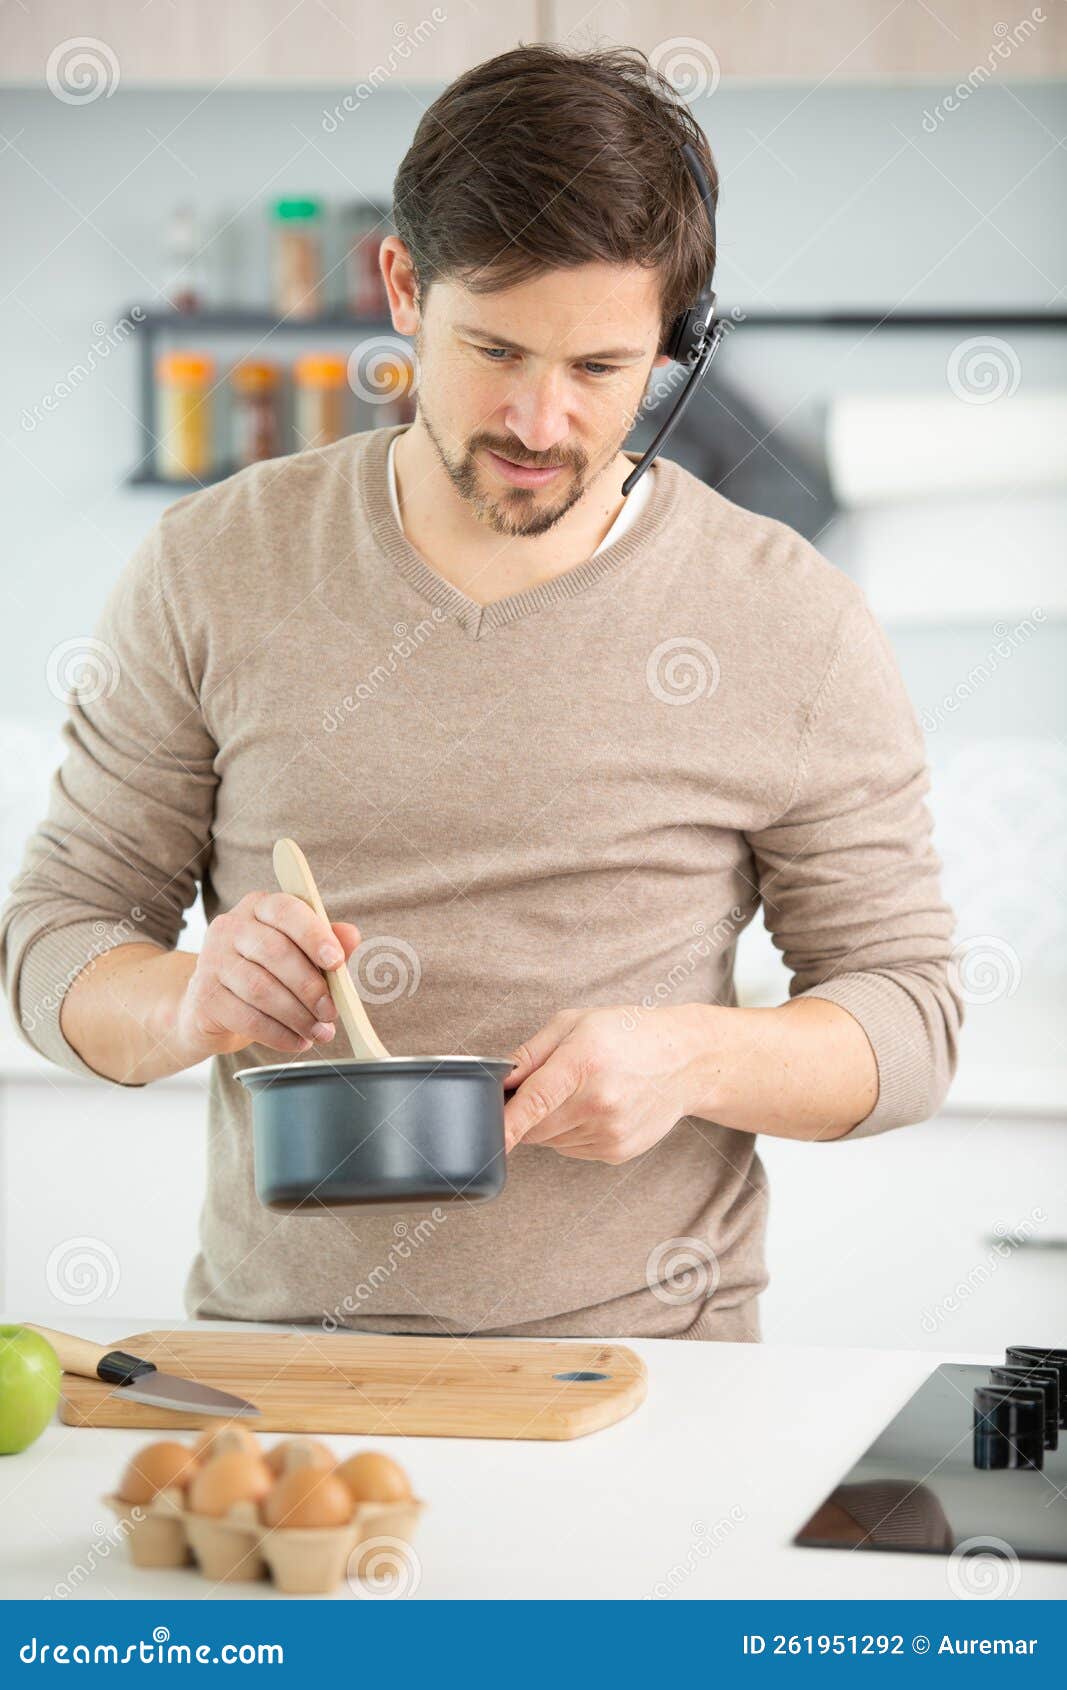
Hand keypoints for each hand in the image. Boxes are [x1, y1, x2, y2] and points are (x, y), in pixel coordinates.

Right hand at [175, 892, 360, 1059]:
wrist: (213, 1007)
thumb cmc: (267, 974)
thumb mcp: (299, 955)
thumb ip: (327, 943)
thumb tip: (352, 936)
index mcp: (259, 907)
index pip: (286, 910)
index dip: (313, 935)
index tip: (336, 962)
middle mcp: (230, 926)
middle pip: (275, 952)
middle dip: (310, 987)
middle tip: (331, 1013)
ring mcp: (211, 960)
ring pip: (261, 988)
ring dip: (297, 1015)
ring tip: (319, 1032)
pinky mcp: (204, 996)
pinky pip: (247, 1017)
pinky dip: (278, 1034)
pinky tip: (297, 1041)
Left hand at [502, 1005, 706, 1162]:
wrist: (685, 1061)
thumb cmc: (627, 1034)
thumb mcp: (574, 1023)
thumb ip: (529, 1053)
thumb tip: (496, 1080)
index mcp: (583, 1063)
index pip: (535, 1102)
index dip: (507, 1125)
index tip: (489, 1141)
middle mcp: (598, 1103)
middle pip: (534, 1128)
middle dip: (530, 1112)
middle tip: (552, 1084)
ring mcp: (610, 1132)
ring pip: (551, 1141)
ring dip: (553, 1122)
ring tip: (584, 1091)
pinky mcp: (617, 1152)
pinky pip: (572, 1149)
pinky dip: (573, 1132)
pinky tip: (597, 1107)